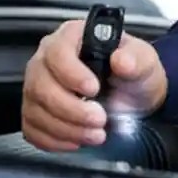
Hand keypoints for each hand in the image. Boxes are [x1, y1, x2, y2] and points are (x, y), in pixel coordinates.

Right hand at [21, 20, 168, 151]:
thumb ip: (135, 59)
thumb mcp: (143, 61)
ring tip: (96, 134)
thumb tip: (122, 60)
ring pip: (36, 110)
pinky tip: (77, 141)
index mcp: (72, 37)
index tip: (94, 89)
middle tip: (99, 119)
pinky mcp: (34, 113)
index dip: (71, 73)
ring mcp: (37, 87)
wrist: (133, 98)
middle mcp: (47, 59)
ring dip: (66, 128)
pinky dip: (55, 140)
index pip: (57, 51)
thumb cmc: (133, 73)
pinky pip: (33, 130)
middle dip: (71, 109)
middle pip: (41, 84)